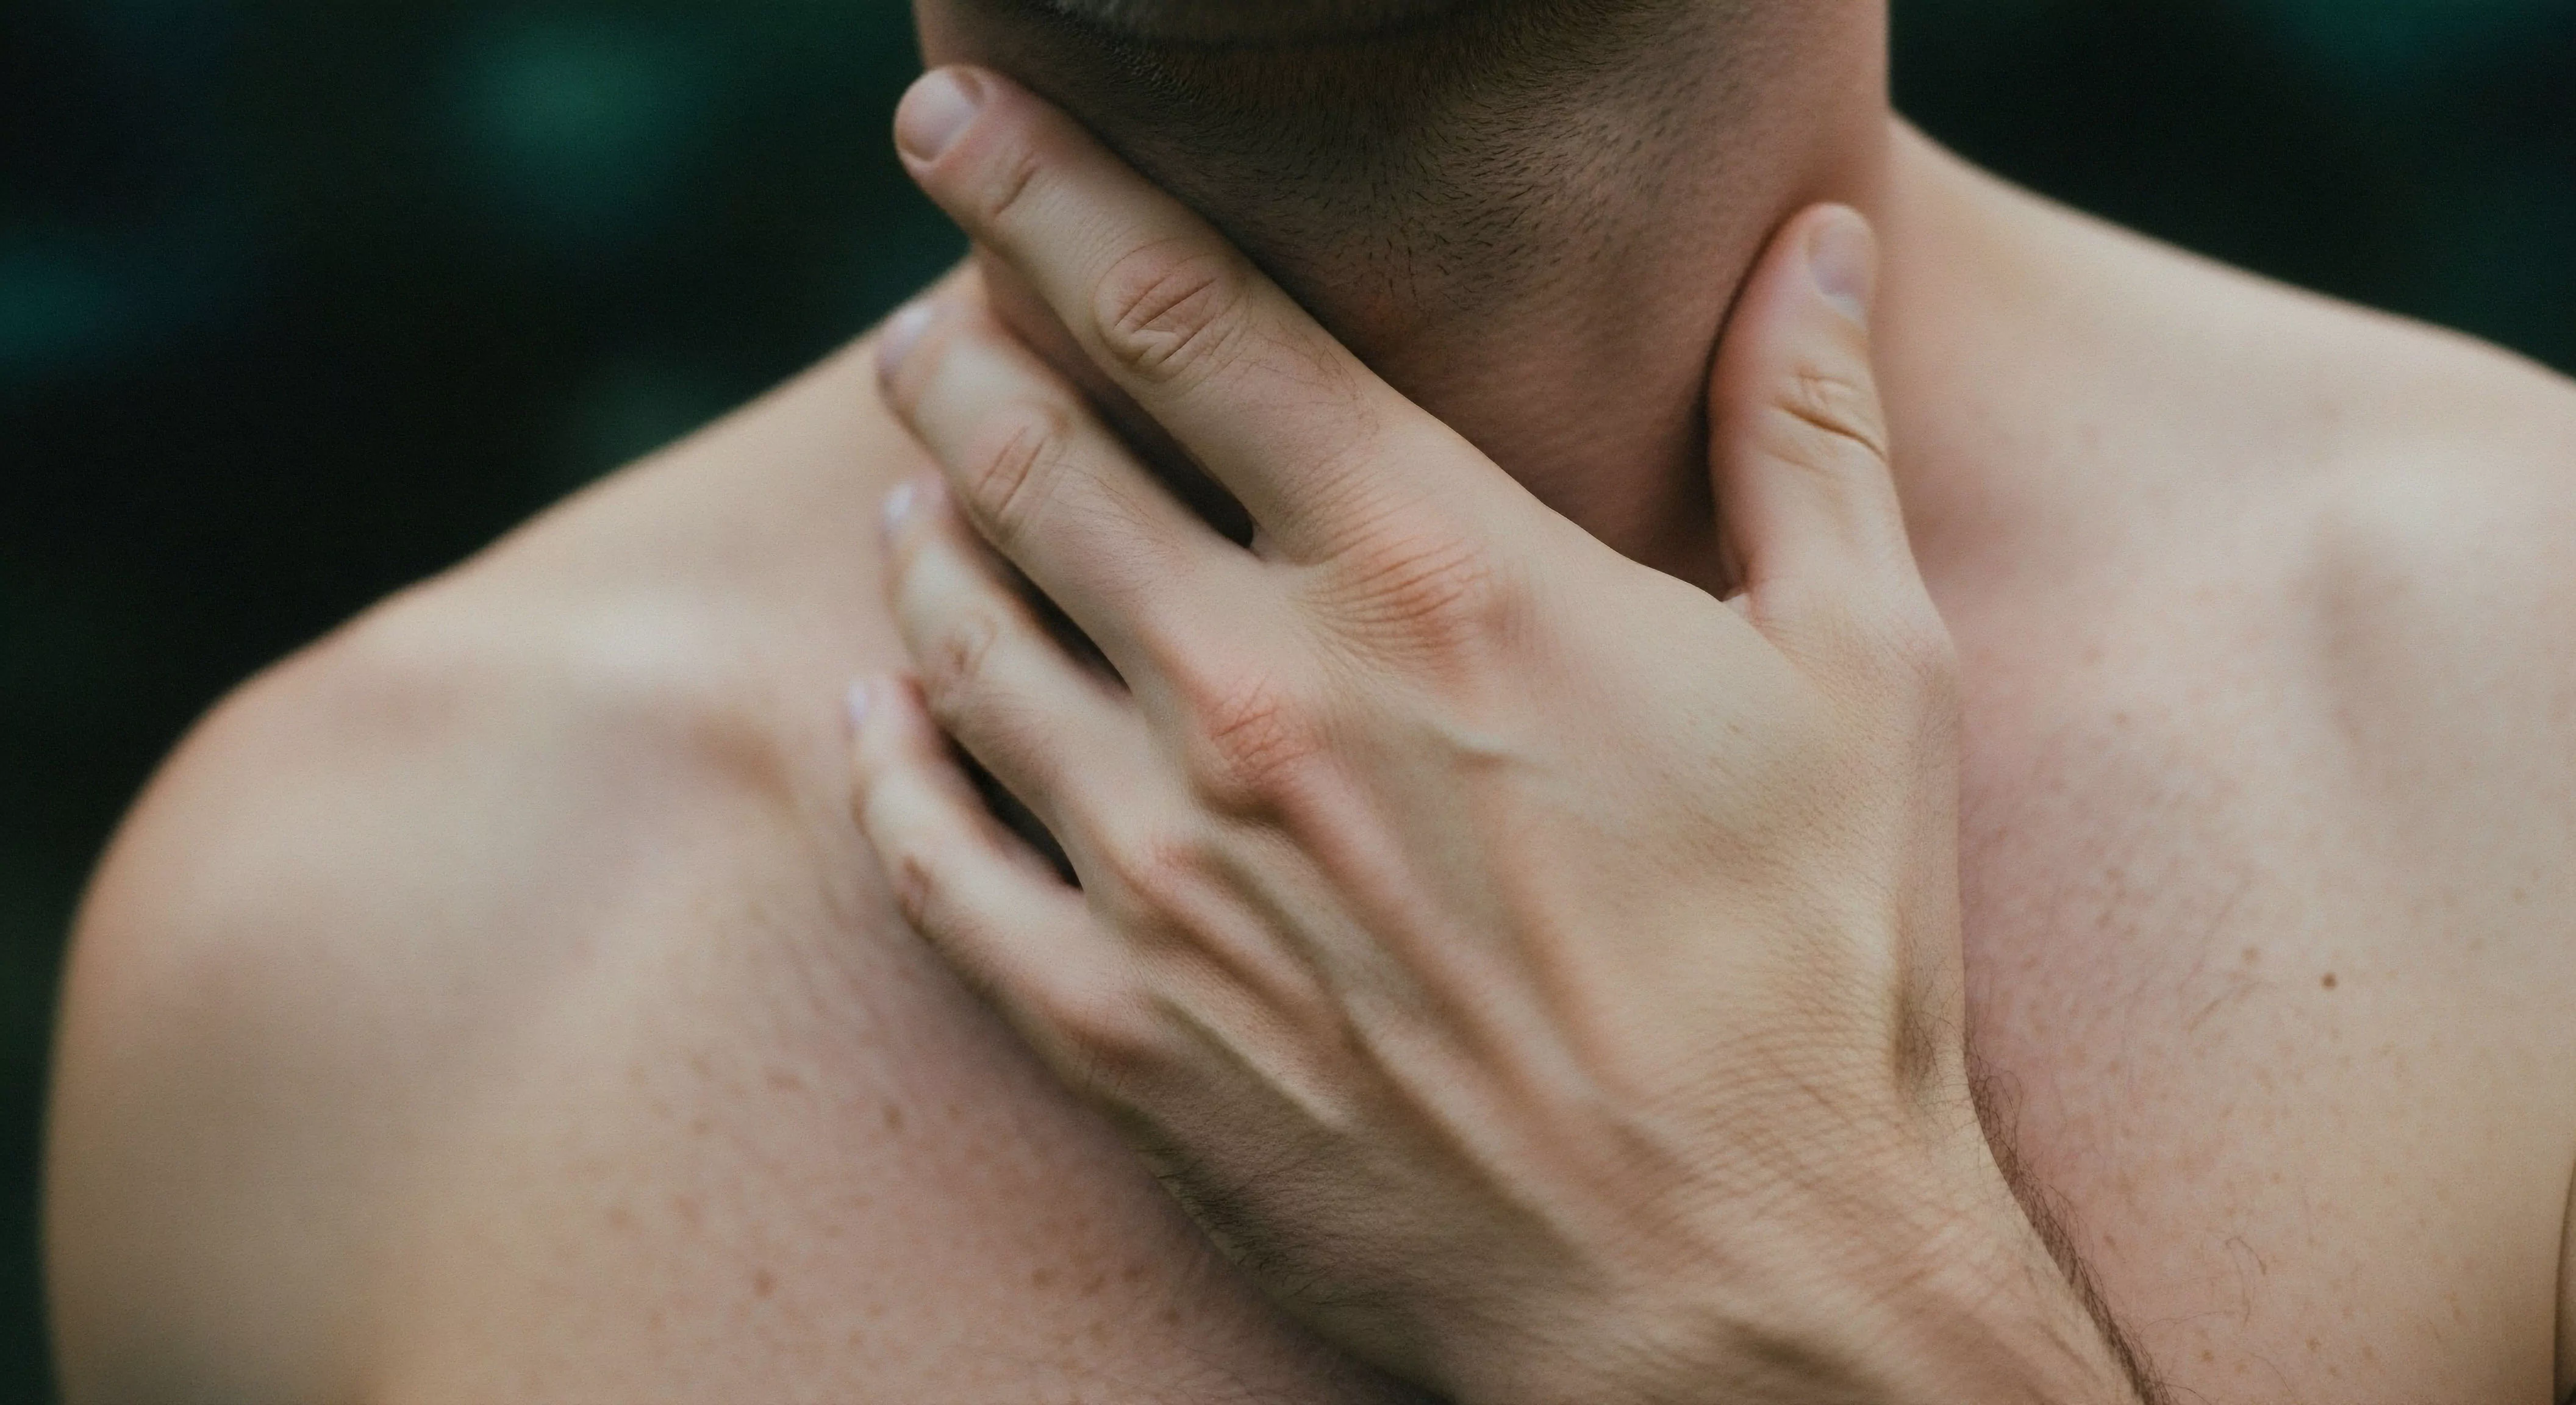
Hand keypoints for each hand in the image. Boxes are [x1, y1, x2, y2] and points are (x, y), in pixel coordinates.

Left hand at [850, 66, 2149, 1404]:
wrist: (1736, 1303)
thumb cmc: (1825, 983)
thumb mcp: (1870, 680)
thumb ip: (1810, 438)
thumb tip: (1817, 246)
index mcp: (1437, 574)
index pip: (1185, 310)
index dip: (1046, 187)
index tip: (955, 108)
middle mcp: (1266, 693)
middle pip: (1032, 454)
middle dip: (954, 350)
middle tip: (920, 311)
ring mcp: (1171, 868)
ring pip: (960, 637)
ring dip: (919, 536)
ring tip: (911, 488)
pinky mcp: (1120, 1029)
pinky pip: (932, 861)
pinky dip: (884, 762)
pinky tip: (875, 710)